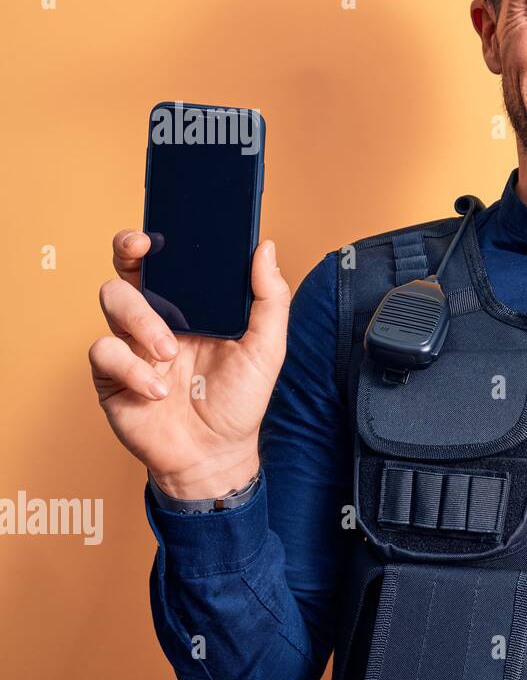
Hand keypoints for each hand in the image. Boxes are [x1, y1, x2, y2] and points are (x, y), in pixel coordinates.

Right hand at [88, 230, 290, 498]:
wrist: (216, 454)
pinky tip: (158, 389)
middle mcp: (157, 319)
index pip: (167, 261)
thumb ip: (269, 298)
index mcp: (191, 306)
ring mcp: (131, 344)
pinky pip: (105, 352)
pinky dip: (132, 368)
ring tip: (169, 351)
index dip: (157, 238)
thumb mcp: (267, 348)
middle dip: (128, 252)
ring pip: (113, 301)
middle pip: (129, 269)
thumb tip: (264, 247)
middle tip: (141, 249)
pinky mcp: (111, 375)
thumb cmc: (240, 399)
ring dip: (142, 321)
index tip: (158, 226)